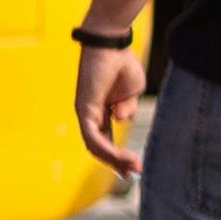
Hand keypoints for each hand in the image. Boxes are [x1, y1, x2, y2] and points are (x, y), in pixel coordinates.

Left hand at [74, 44, 142, 174]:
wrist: (112, 46)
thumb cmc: (122, 65)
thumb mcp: (131, 93)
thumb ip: (126, 108)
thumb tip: (119, 118)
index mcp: (102, 112)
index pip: (106, 140)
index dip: (119, 156)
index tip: (135, 168)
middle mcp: (91, 115)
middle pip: (99, 147)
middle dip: (117, 163)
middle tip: (134, 173)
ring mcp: (86, 112)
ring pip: (96, 145)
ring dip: (114, 159)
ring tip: (132, 165)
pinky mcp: (85, 108)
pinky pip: (93, 135)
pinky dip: (107, 148)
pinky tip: (121, 156)